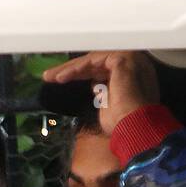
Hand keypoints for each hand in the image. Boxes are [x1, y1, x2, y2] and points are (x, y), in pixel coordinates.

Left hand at [42, 51, 160, 133]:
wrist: (135, 127)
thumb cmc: (124, 124)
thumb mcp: (109, 106)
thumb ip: (104, 93)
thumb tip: (96, 87)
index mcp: (131, 75)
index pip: (101, 69)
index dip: (80, 74)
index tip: (61, 80)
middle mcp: (133, 64)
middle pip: (95, 63)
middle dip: (71, 70)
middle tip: (50, 76)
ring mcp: (130, 59)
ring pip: (92, 60)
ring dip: (70, 69)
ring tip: (51, 77)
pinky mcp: (122, 59)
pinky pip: (94, 60)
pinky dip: (77, 68)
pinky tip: (62, 77)